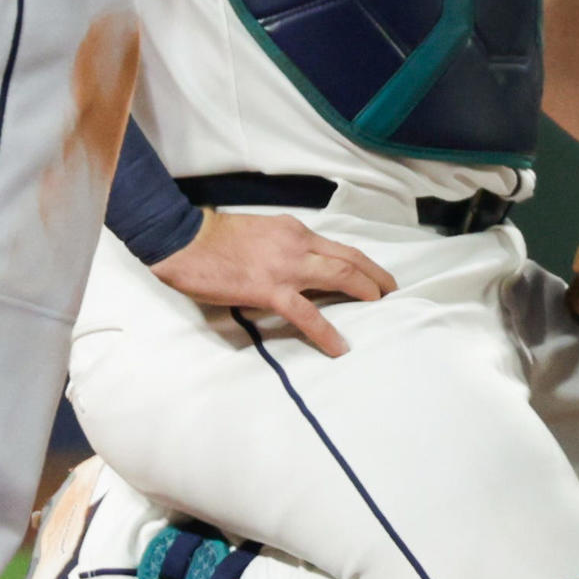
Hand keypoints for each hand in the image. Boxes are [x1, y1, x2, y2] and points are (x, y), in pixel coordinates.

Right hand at [148, 210, 396, 353]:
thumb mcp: (262, 233)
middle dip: (375, 276)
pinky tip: (339, 347)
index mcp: (295, 231)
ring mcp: (287, 267)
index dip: (362, 263)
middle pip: (349, 259)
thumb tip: (301, 268)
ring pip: (339, 277)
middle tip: (391, 293)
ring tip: (380, 308)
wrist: (186, 239)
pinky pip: (307, 314)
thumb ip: (285, 246)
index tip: (377, 277)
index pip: (339, 247)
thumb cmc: (217, 238)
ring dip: (364, 292)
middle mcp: (299, 244)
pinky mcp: (270, 290)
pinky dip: (326, 331)